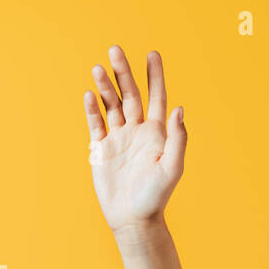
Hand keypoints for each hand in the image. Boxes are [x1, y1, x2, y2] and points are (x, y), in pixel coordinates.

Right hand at [84, 46, 186, 234]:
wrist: (133, 218)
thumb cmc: (156, 196)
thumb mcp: (172, 168)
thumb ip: (177, 139)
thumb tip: (179, 109)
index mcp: (157, 134)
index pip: (157, 98)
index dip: (155, 76)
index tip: (152, 54)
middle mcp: (138, 131)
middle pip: (130, 95)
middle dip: (123, 73)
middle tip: (115, 50)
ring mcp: (119, 138)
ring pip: (110, 105)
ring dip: (104, 87)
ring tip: (98, 69)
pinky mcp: (102, 149)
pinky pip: (96, 123)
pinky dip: (92, 109)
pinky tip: (89, 95)